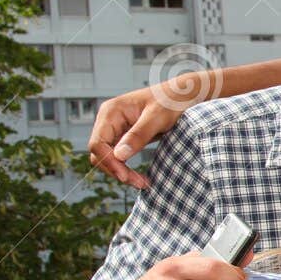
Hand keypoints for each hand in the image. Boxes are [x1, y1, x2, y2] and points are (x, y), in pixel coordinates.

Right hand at [88, 85, 202, 188]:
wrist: (183, 95)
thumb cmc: (171, 101)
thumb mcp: (158, 117)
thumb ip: (139, 135)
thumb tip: (119, 155)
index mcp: (111, 112)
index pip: (98, 143)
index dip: (108, 162)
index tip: (125, 176)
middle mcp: (108, 120)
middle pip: (100, 153)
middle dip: (116, 170)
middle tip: (140, 183)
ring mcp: (115, 129)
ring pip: (108, 158)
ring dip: (121, 172)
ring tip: (143, 183)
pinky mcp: (124, 137)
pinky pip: (118, 157)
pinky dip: (127, 168)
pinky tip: (141, 177)